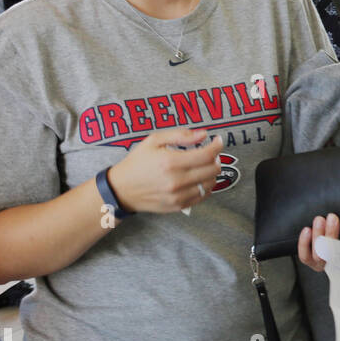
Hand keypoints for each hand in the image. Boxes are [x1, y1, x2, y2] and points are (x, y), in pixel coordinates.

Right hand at [106, 128, 221, 214]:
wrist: (121, 189)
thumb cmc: (138, 162)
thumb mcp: (154, 140)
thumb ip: (180, 135)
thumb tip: (204, 134)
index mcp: (170, 162)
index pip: (208, 154)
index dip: (218, 145)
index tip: (218, 140)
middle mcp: (176, 181)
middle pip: (213, 169)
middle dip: (215, 158)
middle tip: (209, 153)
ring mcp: (179, 196)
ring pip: (211, 183)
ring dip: (212, 172)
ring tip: (203, 165)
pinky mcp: (179, 206)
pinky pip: (203, 196)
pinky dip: (206, 186)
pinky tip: (199, 178)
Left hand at [297, 214, 339, 271]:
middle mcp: (335, 264)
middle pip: (327, 256)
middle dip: (329, 236)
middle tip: (333, 217)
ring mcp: (322, 260)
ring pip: (314, 256)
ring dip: (316, 237)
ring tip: (320, 219)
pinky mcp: (312, 254)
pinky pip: (304, 256)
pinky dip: (303, 244)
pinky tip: (306, 230)